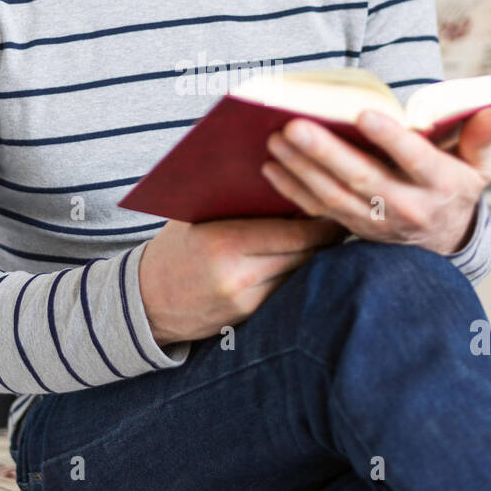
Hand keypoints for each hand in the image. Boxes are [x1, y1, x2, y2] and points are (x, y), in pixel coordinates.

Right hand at [138, 214, 347, 346]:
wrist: (143, 302)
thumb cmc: (174, 246)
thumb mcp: (199, 214)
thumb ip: (239, 199)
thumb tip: (288, 172)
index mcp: (225, 243)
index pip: (295, 233)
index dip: (324, 221)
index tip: (341, 203)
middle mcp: (239, 278)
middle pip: (305, 255)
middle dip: (328, 235)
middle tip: (347, 214)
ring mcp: (246, 303)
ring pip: (301, 273)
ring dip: (318, 254)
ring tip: (333, 231)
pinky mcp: (249, 317)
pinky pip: (287, 289)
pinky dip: (299, 270)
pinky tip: (310, 256)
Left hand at [260, 104, 490, 254]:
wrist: (444, 238)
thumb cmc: (458, 182)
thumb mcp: (480, 162)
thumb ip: (483, 134)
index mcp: (441, 184)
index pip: (415, 159)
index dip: (391, 139)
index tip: (364, 114)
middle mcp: (408, 207)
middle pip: (363, 178)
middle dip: (326, 152)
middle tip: (294, 125)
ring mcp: (378, 222)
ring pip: (335, 196)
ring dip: (302, 168)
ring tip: (276, 138)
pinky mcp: (354, 229)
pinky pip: (320, 211)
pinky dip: (293, 190)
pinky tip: (271, 166)